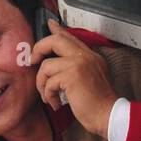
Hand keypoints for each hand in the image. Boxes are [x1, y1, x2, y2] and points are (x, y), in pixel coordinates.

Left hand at [30, 19, 118, 137]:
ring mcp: (79, 64)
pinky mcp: (72, 76)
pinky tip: (56, 104)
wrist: (108, 115)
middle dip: (38, 49)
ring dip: (42, 83)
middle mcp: (85, 56)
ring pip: (46, 65)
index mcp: (91, 56)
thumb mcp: (89, 78)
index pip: (70, 37)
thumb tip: (55, 61)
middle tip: (32, 61)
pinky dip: (48, 95)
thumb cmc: (97, 102)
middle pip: (55, 40)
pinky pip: (48, 82)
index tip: (49, 24)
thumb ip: (75, 67)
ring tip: (48, 96)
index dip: (57, 30)